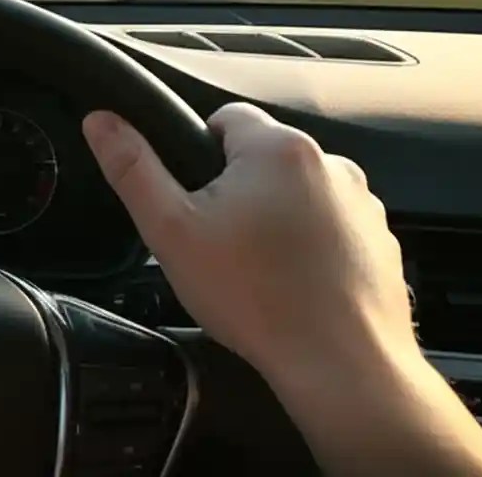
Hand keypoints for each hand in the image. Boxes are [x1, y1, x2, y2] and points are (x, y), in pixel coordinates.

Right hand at [81, 103, 414, 382]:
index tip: (195, 202)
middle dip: (238, 192)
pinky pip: (332, 229)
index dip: (198, 155)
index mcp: (277, 149)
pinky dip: (312, 249)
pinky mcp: (379, 242)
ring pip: (298, 195)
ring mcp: (362, 204)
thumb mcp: (171, 230)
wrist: (340, 364)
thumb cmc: (256, 298)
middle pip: (263, 159)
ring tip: (259, 271)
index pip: (225, 117)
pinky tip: (294, 285)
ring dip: (277, 219)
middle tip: (219, 244)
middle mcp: (331, 164)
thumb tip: (102, 122)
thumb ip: (132, 169)